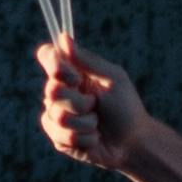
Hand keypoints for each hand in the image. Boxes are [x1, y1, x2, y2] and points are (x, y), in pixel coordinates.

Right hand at [40, 41, 152, 168]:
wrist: (134, 143)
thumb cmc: (126, 108)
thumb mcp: (113, 79)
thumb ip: (87, 61)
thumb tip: (63, 38)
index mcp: (72, 73)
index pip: (47, 56)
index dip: (54, 64)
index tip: (74, 77)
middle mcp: (60, 92)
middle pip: (52, 90)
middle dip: (80, 101)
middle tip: (96, 104)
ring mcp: (56, 115)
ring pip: (58, 116)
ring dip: (86, 123)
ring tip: (97, 124)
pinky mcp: (58, 138)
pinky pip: (61, 136)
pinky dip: (85, 139)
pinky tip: (94, 138)